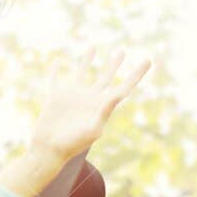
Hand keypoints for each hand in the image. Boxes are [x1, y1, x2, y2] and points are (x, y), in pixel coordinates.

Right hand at [28, 48, 149, 164]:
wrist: (49, 150)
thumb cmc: (72, 144)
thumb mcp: (93, 129)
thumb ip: (106, 111)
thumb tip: (118, 94)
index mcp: (102, 106)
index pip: (124, 87)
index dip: (136, 74)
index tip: (147, 60)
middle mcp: (89, 99)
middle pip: (106, 77)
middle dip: (114, 65)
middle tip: (122, 52)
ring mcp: (72, 96)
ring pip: (82, 72)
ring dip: (87, 60)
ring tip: (93, 47)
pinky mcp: (56, 96)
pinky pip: (56, 79)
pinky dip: (55, 70)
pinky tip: (57, 61)